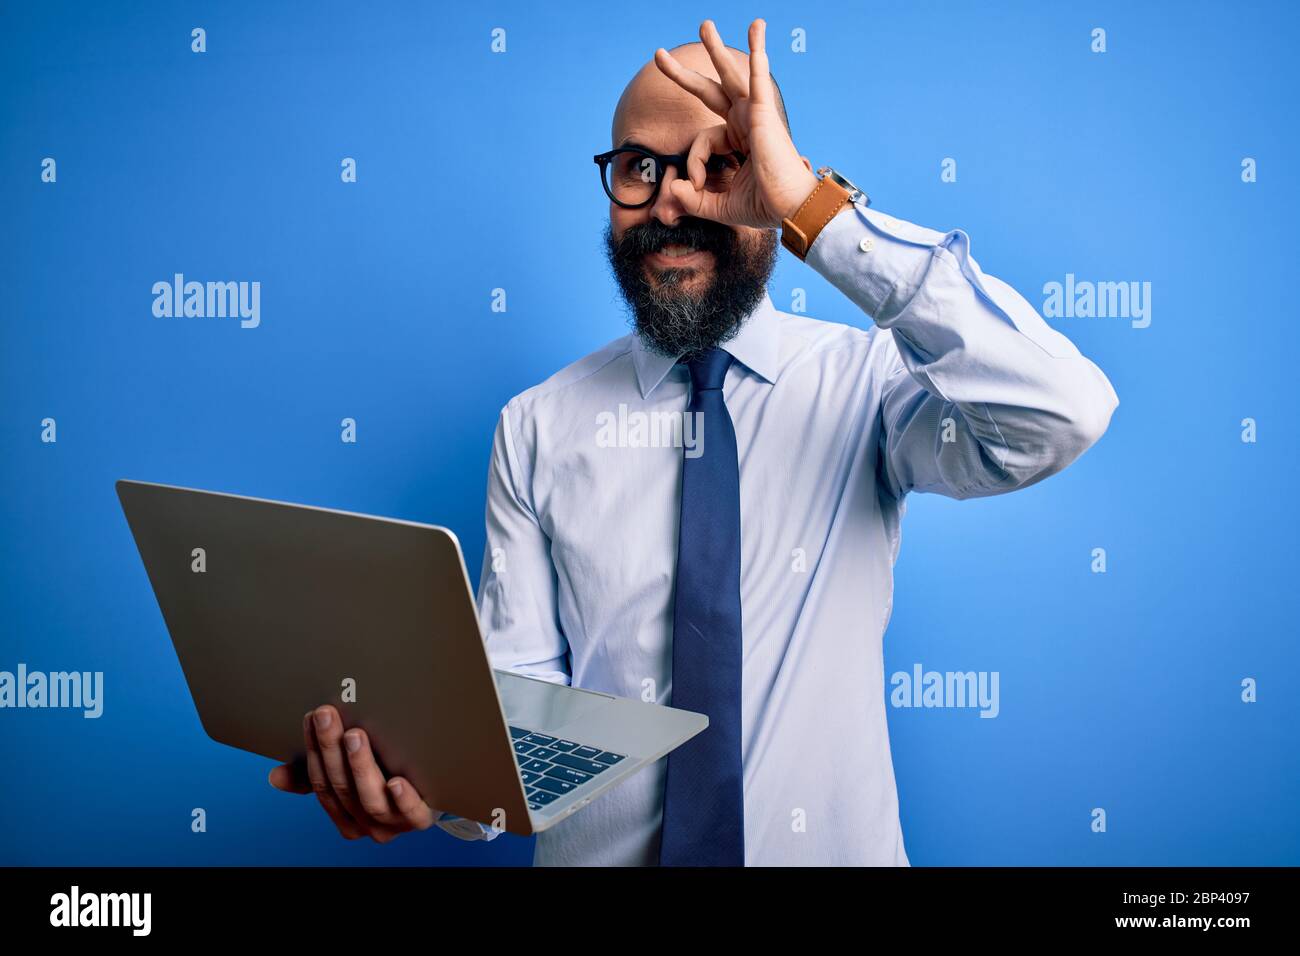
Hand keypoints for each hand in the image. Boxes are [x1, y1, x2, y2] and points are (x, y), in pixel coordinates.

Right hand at [269, 704, 436, 842]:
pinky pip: (411, 814)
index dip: (314, 749)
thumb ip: (313, 776)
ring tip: (355, 736)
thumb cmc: (385, 778)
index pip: (320, 783)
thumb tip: (275, 776)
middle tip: (327, 715)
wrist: (434, 791)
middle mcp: (365, 823)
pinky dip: (403, 799)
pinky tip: (397, 782)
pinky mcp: (420, 820)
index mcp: (344, 815)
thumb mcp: (348, 776)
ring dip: (360, 766)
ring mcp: (393, 823)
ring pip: (370, 799)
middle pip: (341, 786)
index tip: (312, 717)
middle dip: (331, 748)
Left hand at [654, 18, 819, 227]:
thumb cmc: (762, 206)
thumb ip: (693, 200)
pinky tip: (757, 34)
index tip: (697, 185)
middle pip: (709, 90)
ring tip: (705, 26)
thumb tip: (673, 192)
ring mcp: (754, 116)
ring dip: (717, 50)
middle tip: (659, 54)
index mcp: (737, 140)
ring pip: (730, 76)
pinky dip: (758, 57)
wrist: (788, 209)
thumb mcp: (718, 205)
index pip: (702, 141)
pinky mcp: (763, 115)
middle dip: (684, 74)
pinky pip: (757, 81)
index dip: (694, 163)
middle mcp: (744, 123)